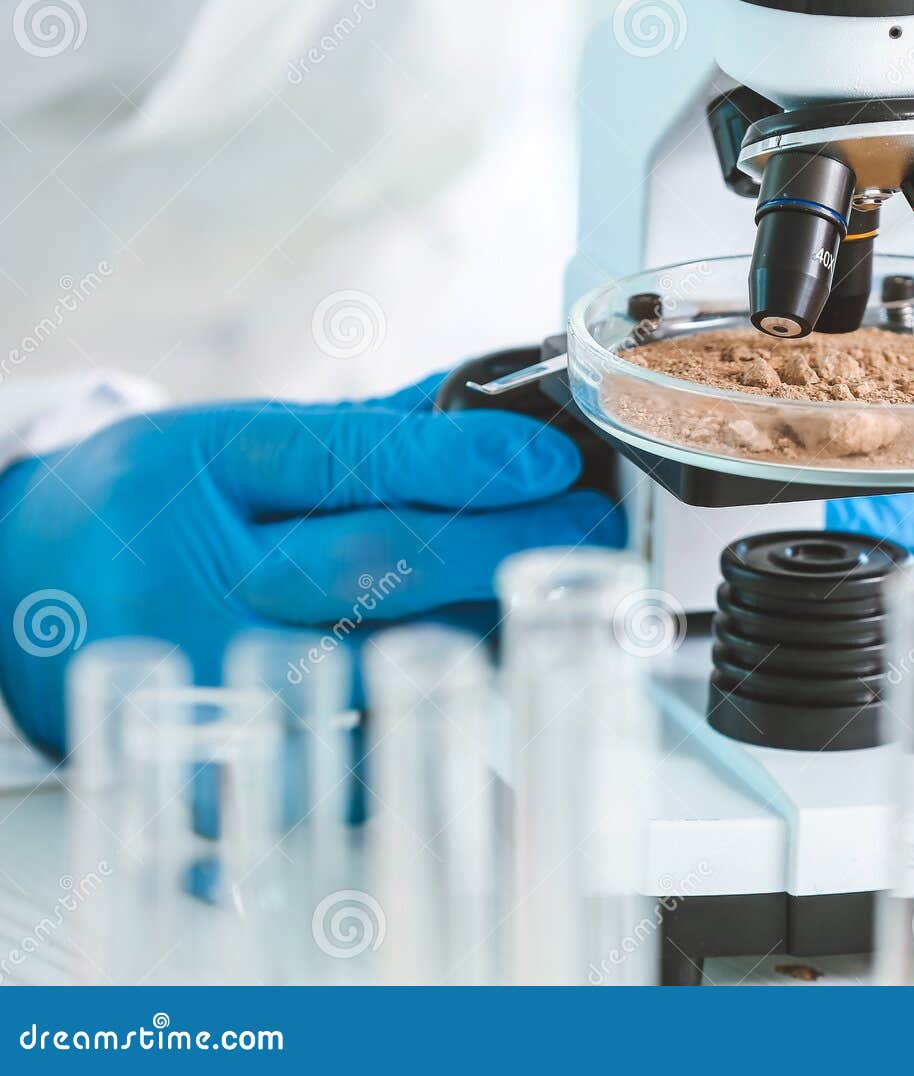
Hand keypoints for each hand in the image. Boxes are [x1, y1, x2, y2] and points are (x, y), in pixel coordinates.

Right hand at [0, 376, 623, 754]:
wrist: (22, 581)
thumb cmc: (157, 505)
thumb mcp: (240, 438)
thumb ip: (369, 434)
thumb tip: (512, 413)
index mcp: (206, 465)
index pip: (349, 457)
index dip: (464, 459)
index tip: (553, 461)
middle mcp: (193, 568)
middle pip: (371, 561)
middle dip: (500, 546)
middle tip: (587, 531)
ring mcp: (190, 671)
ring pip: (366, 669)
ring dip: (474, 640)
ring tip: (541, 610)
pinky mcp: (196, 761)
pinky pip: (327, 769)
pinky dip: (407, 735)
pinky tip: (462, 699)